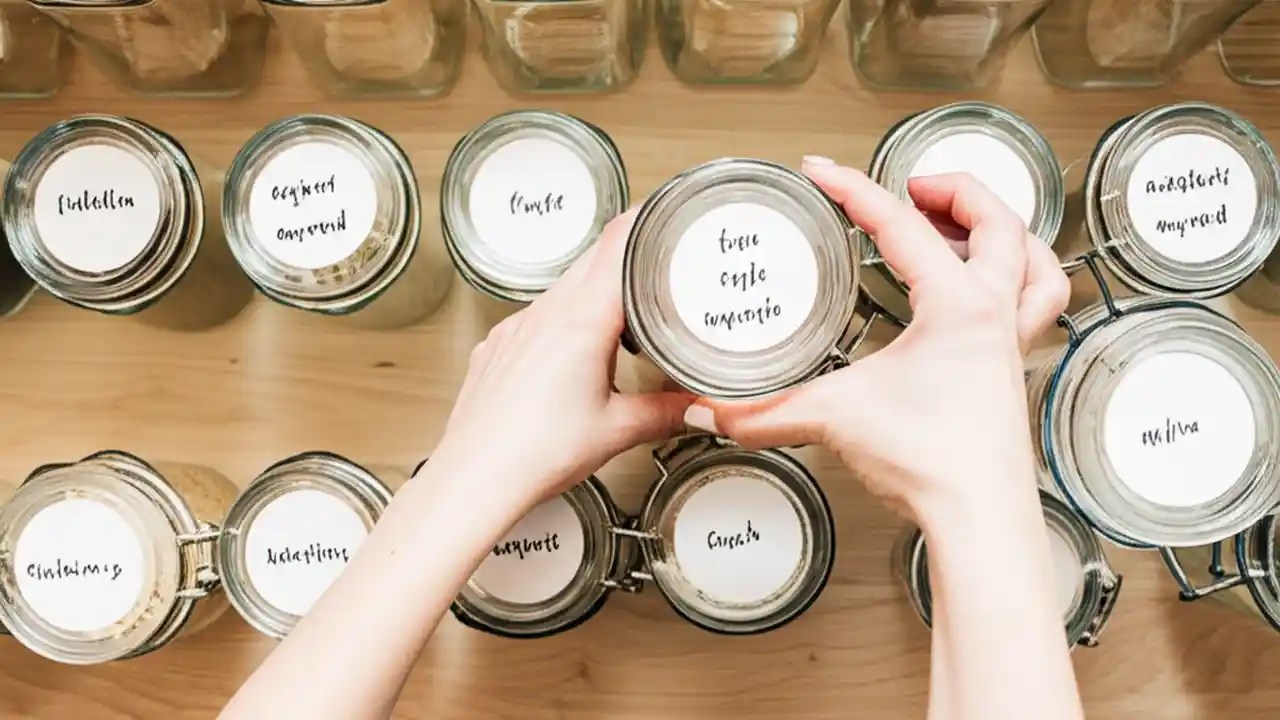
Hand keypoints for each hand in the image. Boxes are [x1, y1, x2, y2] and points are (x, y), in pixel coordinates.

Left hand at [434, 210, 693, 509]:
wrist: (475, 476)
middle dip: (628, 255)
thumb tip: (700, 406)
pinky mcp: (498, 346)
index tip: (668, 210)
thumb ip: (667, 411)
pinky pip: (537, 317)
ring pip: (564, 288)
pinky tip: (576, 351)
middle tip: (660, 263)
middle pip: (593, 260)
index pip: (617, 243)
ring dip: (595, 291)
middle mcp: (546, 313)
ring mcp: (517, 327)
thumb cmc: (536, 452)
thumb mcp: (618, 430)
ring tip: (625, 312)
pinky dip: (563, 320)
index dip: (645, 219)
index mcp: (582, 320)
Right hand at [684, 160, 1069, 525]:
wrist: (977, 518)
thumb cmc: (931, 464)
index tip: (822, 172)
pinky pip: (1036, 308)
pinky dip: (1021, 281)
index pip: (901, 227)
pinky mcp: (1012, 372)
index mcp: (957, 306)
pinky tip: (984, 292)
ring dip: (1004, 229)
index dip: (854, 190)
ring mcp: (1011, 343)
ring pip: (1038, 262)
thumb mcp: (833, 418)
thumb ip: (764, 411)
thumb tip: (711, 409)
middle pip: (999, 222)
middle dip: (954, 190)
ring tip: (962, 222)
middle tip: (910, 186)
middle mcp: (995, 314)